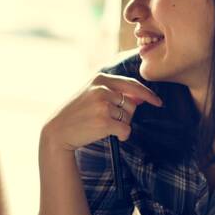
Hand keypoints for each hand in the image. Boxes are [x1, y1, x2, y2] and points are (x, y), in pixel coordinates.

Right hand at [41, 73, 162, 152]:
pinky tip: (105, 134)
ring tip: (101, 126)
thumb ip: (115, 93)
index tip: (158, 102)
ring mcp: (103, 105)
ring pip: (128, 117)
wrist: (57, 131)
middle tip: (108, 120)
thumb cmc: (76, 114)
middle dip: (126, 115)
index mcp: (100, 78)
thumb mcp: (91, 95)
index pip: (131, 84)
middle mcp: (102, 89)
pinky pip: (125, 130)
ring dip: (120, 125)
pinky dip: (121, 136)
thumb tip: (142, 98)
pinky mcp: (104, 121)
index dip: (147, 94)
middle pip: (132, 103)